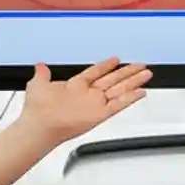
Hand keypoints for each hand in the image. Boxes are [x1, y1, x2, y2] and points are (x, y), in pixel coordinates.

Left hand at [17, 58, 151, 145]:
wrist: (39, 124)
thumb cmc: (38, 108)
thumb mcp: (38, 84)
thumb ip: (42, 74)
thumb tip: (40, 66)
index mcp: (76, 85)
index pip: (96, 72)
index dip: (106, 65)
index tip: (116, 59)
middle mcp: (88, 95)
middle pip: (113, 80)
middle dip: (128, 72)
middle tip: (141, 66)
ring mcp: (95, 104)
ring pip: (120, 90)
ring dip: (133, 82)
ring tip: (147, 74)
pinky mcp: (99, 115)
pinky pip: (119, 105)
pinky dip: (130, 98)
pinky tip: (141, 92)